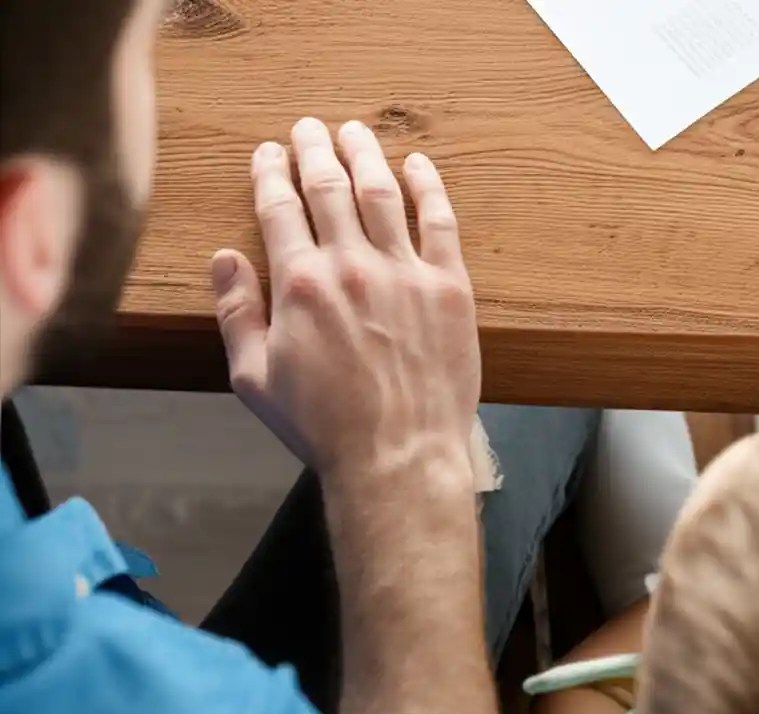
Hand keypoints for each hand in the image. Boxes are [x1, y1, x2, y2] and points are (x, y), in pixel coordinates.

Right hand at [210, 117, 479, 480]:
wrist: (399, 455)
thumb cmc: (323, 426)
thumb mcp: (255, 378)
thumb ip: (236, 313)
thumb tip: (223, 258)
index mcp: (299, 284)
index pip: (279, 208)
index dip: (271, 173)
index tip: (268, 153)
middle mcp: (351, 265)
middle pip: (328, 187)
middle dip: (313, 149)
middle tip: (308, 127)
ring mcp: (405, 272)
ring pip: (381, 192)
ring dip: (364, 154)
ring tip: (353, 131)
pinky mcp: (450, 286)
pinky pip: (439, 221)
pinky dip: (428, 186)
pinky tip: (417, 165)